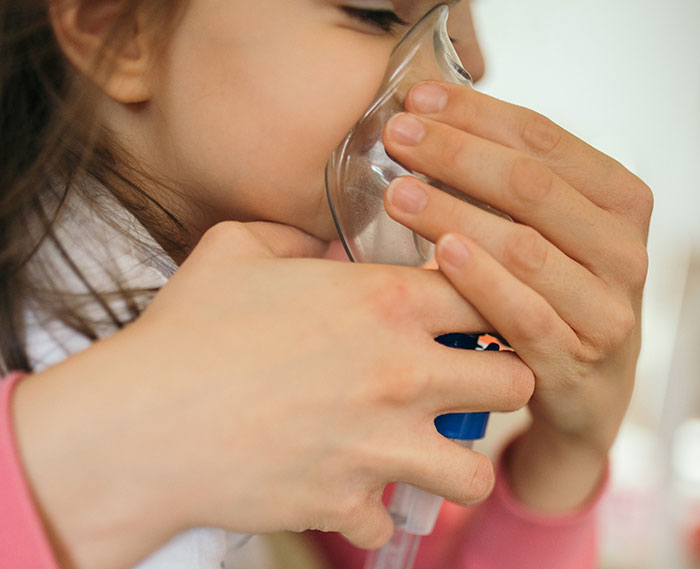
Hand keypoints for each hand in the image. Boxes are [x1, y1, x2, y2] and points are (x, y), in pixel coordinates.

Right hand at [12, 221, 533, 568]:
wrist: (142, 422)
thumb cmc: (188, 330)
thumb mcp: (236, 250)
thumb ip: (294, 238)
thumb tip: (322, 250)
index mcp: (386, 303)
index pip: (492, 295)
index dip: (492, 302)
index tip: (471, 316)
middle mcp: (402, 375)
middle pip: (512, 383)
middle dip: (496, 382)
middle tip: (465, 385)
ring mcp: (382, 447)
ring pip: (475, 472)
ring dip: (455, 463)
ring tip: (425, 452)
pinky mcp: (348, 502)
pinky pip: (389, 522)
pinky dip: (374, 510)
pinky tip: (346, 490)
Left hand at [381, 81, 651, 509]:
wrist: (587, 389)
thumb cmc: (557, 296)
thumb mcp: (551, 232)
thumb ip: (512, 186)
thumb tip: (432, 124)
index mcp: (618, 202)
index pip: (544, 140)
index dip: (477, 115)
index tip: (419, 100)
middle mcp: (621, 250)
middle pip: (531, 187)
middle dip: (456, 155)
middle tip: (398, 138)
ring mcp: (604, 309)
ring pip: (524, 247)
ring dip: (454, 213)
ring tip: (398, 193)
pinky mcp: (576, 361)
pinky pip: (525, 315)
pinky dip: (482, 282)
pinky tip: (442, 255)